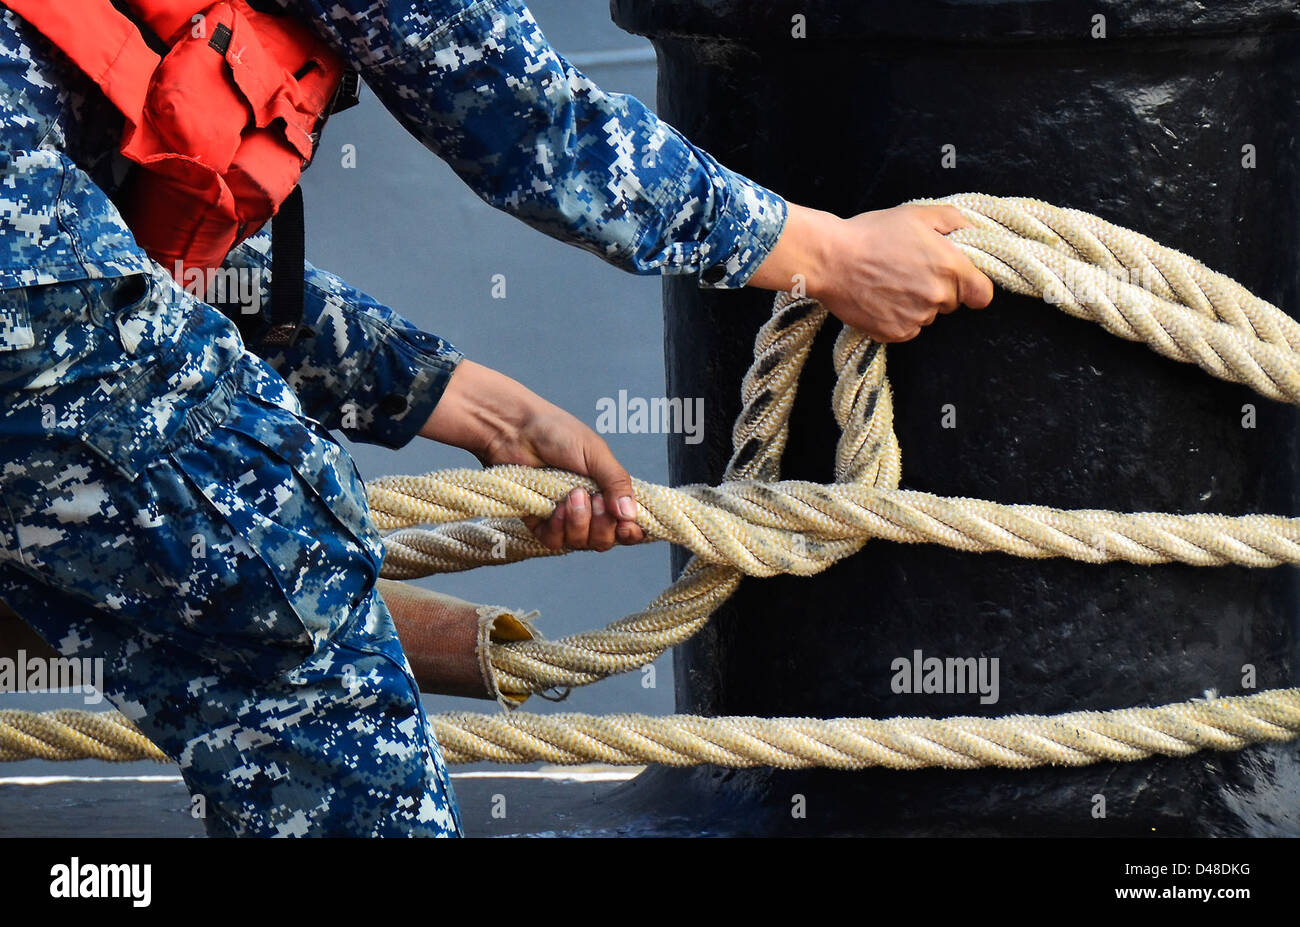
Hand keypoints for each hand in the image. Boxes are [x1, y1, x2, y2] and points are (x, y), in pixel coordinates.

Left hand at [419, 360, 644, 550]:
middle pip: (605, 540)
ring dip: (579, 523)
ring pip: (581, 543)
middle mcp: (589, 509)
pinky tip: (556, 508)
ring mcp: (564, 518)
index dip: (631, 532)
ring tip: (571, 496)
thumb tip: (630, 515)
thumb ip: (617, 483)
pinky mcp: (539, 522)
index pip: (628, 525)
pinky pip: (555, 542)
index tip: (627, 527)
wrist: (516, 431)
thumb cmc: (557, 433)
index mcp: (608, 491)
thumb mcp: (596, 454)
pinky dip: (558, 528)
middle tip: (592, 497)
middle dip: (602, 524)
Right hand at [748, 202, 994, 341]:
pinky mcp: (894, 333)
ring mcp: (916, 318)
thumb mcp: (918, 214)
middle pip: (951, 304)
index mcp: (950, 268)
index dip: (973, 287)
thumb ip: (954, 221)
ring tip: (890, 283)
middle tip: (911, 272)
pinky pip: (906, 329)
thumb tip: (971, 232)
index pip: (983, 294)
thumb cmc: (873, 233)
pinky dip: (897, 318)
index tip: (960, 281)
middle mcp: (937, 297)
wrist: (831, 259)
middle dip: (938, 291)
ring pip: (927, 317)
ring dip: (916, 305)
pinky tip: (880, 298)